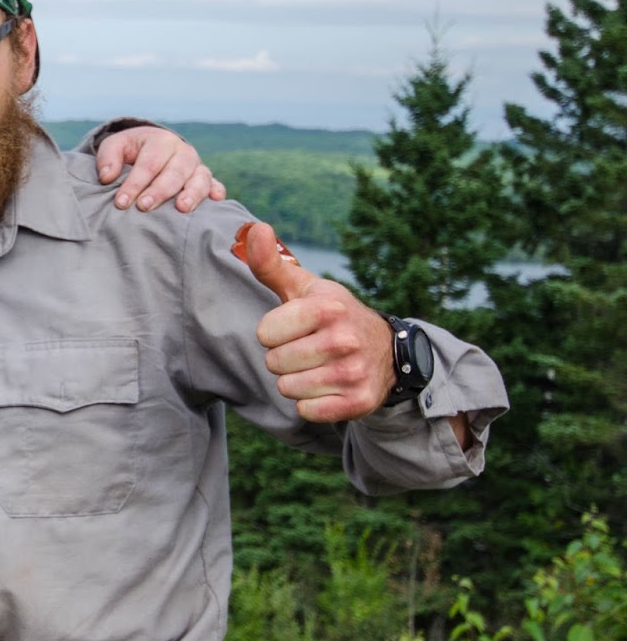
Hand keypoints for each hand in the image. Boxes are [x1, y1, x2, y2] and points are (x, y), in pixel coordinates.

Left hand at [97, 126, 227, 213]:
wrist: (152, 148)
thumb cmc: (131, 151)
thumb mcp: (115, 147)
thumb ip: (108, 158)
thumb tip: (107, 177)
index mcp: (161, 141)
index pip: (148, 164)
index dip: (135, 183)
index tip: (121, 202)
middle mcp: (183, 152)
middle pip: (174, 172)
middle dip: (159, 190)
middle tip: (144, 206)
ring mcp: (196, 166)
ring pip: (199, 178)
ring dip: (192, 193)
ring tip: (181, 209)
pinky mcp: (206, 179)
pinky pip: (215, 184)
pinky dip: (217, 191)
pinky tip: (215, 201)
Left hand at [237, 222, 394, 422]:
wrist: (385, 350)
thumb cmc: (330, 315)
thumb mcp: (303, 287)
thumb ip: (272, 263)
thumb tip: (255, 229)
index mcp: (327, 307)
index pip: (265, 334)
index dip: (274, 333)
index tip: (295, 328)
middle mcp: (343, 339)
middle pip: (274, 363)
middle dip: (283, 358)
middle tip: (307, 349)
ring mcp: (353, 372)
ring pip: (287, 388)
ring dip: (296, 381)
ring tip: (317, 366)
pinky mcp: (357, 402)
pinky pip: (306, 411)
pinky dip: (311, 404)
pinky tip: (327, 387)